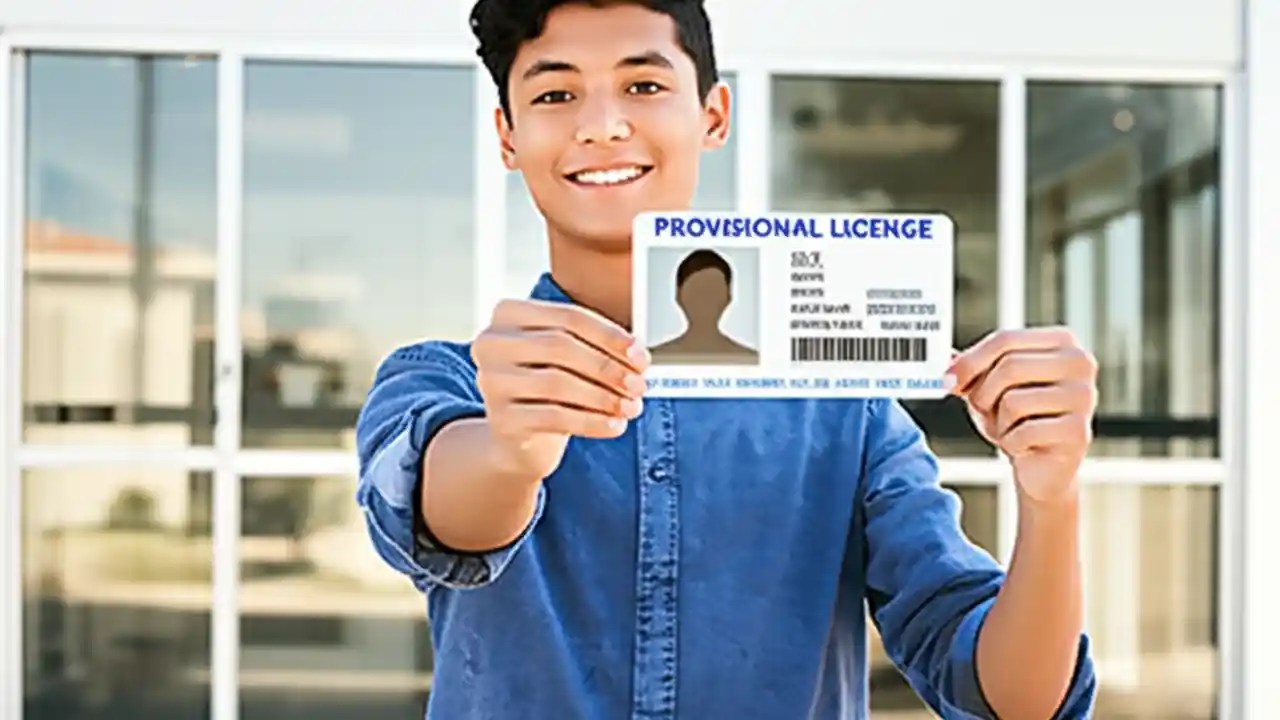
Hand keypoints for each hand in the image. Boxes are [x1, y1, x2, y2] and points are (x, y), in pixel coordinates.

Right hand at [471, 299, 649, 478]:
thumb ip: (597, 347)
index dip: (610, 335)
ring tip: (630, 407)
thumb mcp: (569, 359)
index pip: (568, 316)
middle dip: (607, 367)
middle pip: (560, 347)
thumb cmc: (548, 387)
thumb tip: (636, 354)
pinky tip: (614, 426)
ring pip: (557, 383)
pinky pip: (554, 417)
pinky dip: (591, 422)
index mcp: (509, 314)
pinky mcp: (500, 419)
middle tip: (638, 384)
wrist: (519, 437)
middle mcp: (492, 343)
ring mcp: (491, 381)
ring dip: (603, 396)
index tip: (640, 355)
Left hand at [947, 327, 1097, 503]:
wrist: (1041, 465)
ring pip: (1014, 401)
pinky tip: (1024, 446)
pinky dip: (1011, 443)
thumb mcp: (990, 386)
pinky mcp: (1078, 432)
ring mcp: (1084, 397)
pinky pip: (1024, 432)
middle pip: (1010, 367)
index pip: (1005, 339)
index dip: (970, 360)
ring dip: (999, 422)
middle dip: (983, 394)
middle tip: (982, 410)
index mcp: (1062, 341)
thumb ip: (968, 367)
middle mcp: (1080, 363)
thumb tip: (943, 358)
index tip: (947, 379)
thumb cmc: (1017, 417)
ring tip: (1010, 429)